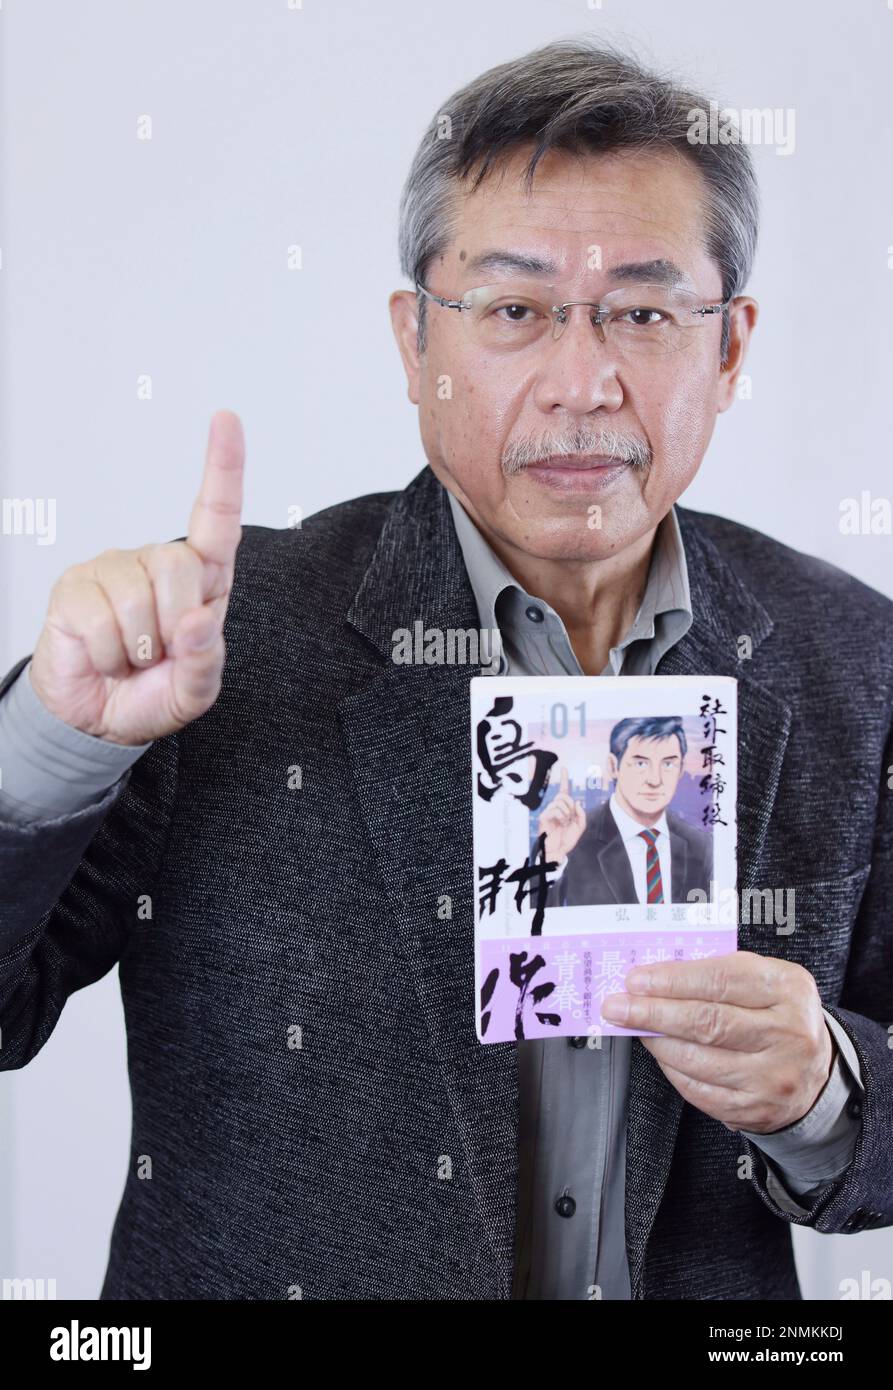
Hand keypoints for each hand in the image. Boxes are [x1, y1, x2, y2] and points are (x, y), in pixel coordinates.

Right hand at [29, 410, 244, 744]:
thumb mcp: (195, 691)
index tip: (225, 419)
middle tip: (160, 655)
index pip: (216, 517)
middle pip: (180, 567)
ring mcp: (114, 569)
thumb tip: (198, 622)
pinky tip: (105, 656)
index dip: (223, 468)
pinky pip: (100, 618)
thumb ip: (205, 662)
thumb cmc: (154, 693)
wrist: (97, 717)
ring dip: (138, 647)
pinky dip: (108, 654)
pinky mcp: (76, 585)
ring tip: (131, 658)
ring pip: (138, 599)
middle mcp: (159, 564)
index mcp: (203, 580)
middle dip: (175, 625)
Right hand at [538, 764, 586, 861]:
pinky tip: (560, 822)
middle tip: (570, 817)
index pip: (564, 791)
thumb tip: (577, 803)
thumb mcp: (580, 827)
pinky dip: (560, 815)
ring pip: (559, 801)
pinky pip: (554, 809)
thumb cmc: (567, 840)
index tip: (563, 768)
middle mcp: (556, 809)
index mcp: (564, 809)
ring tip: (564, 822)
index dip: (564, 779)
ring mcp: (549, 812)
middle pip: (563, 795)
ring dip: (566, 812)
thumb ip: (581, 815)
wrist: (558, 851)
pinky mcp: (544, 817)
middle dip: (569, 804)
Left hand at [600, 951, 835, 1132]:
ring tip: (635, 1027)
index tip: (636, 980)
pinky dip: (672, 1070)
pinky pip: (700, 1090)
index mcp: (788, 988)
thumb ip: (717, 972)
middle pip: (707, 1022)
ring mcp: (774, 1076)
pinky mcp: (757, 1109)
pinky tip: (661, 1053)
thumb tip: (656, 977)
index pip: (721, 980)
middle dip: (653, 1012)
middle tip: (617, 1006)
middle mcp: (787, 1033)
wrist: (816, 1074)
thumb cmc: (777, 1016)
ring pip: (699, 1059)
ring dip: (657, 1041)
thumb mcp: (764, 980)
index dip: (673, 980)